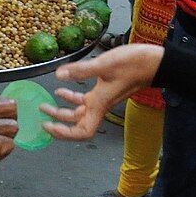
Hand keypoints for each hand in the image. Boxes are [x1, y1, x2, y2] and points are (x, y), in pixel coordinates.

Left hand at [39, 45, 164, 141]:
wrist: (154, 62)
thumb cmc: (134, 65)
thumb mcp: (105, 64)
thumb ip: (81, 70)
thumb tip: (59, 75)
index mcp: (99, 105)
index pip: (83, 132)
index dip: (65, 134)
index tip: (49, 127)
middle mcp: (100, 106)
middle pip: (77, 123)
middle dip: (58, 121)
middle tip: (41, 117)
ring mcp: (102, 99)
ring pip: (79, 112)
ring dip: (63, 110)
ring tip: (46, 104)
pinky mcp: (104, 90)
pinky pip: (85, 100)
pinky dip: (72, 97)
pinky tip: (62, 88)